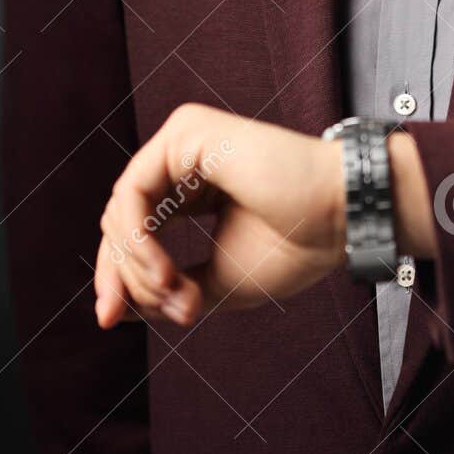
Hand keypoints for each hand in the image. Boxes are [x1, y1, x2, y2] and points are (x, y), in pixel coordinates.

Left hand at [94, 104, 347, 328]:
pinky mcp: (185, 133)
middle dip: (129, 277)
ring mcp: (181, 141)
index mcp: (190, 188)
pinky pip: (133, 191)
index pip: (132, 232)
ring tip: (177, 294)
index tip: (113, 320)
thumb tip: (114, 309)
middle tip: (173, 310)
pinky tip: (164, 272)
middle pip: (120, 222)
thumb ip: (166, 289)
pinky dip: (138, 240)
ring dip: (139, 266)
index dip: (118, 277)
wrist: (339, 218)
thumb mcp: (215, 280)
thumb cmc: (294, 245)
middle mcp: (180, 159)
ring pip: (122, 211)